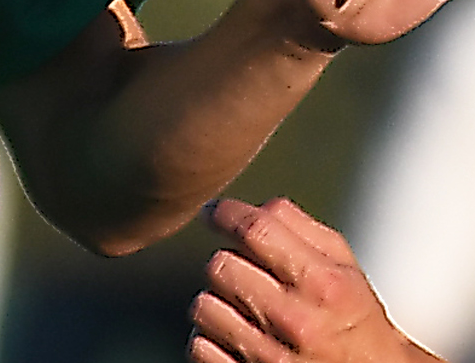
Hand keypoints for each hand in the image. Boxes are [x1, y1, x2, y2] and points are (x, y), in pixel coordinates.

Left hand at [190, 197, 439, 361]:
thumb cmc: (354, 318)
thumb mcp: (344, 268)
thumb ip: (299, 227)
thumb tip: (247, 206)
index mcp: (322, 285)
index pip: (255, 230)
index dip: (226, 213)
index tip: (214, 213)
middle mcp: (296, 321)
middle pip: (219, 266)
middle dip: (229, 265)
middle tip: (248, 278)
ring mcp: (270, 357)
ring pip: (203, 306)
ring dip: (217, 304)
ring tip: (245, 312)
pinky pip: (199, 346)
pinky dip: (211, 340)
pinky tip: (238, 340)